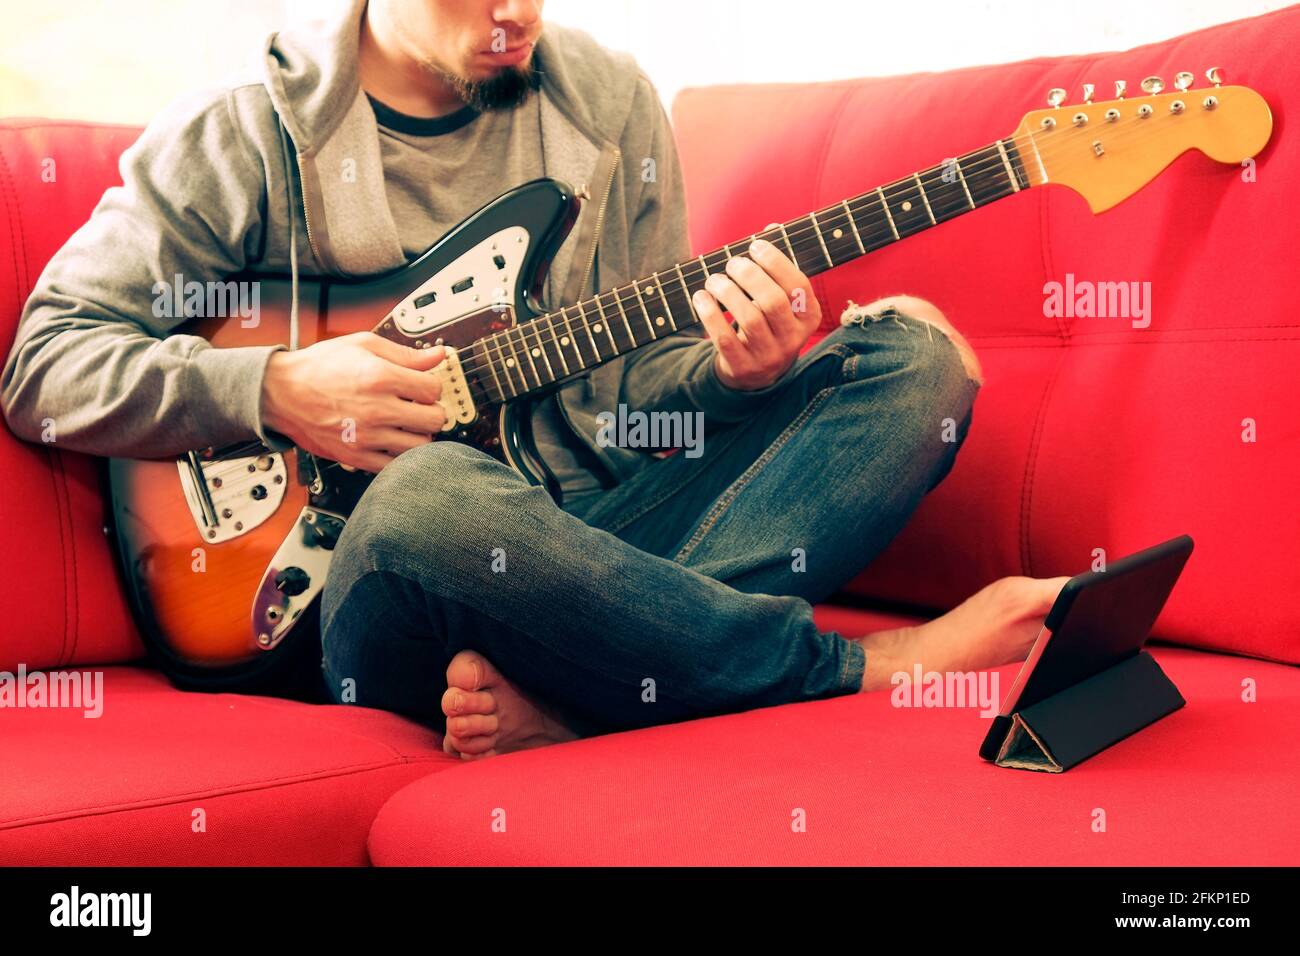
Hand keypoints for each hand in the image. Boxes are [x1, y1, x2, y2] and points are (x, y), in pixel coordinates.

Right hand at [260, 331, 446, 472]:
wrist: (281, 393)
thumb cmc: (319, 367)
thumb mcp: (363, 346)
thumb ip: (405, 353)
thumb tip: (438, 356)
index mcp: (381, 378)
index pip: (433, 389)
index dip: (432, 387)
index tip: (423, 388)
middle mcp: (376, 409)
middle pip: (434, 420)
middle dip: (431, 411)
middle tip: (420, 408)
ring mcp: (367, 436)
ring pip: (420, 446)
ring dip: (419, 435)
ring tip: (407, 425)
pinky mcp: (356, 457)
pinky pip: (395, 465)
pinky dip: (400, 456)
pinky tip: (393, 441)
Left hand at [691, 225, 821, 390]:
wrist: (755, 373)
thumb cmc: (767, 322)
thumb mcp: (780, 299)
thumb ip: (776, 266)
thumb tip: (771, 227)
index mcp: (808, 316)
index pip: (798, 285)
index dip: (776, 262)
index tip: (755, 246)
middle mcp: (793, 339)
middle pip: (773, 301)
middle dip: (749, 276)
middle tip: (732, 263)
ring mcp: (769, 356)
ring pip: (749, 319)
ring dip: (727, 292)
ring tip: (713, 280)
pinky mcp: (743, 367)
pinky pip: (725, 339)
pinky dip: (710, 314)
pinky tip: (700, 298)